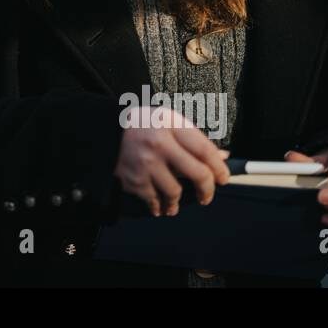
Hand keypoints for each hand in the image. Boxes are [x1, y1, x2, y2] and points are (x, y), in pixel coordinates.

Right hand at [114, 106, 230, 215]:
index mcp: (170, 125)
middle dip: (207, 189)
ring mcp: (145, 163)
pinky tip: (159, 206)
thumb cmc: (141, 124)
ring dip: (179, 202)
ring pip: (175, 192)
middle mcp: (159, 144)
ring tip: (176, 204)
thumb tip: (222, 157)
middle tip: (206, 195)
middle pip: (197, 173)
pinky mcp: (133, 179)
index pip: (205, 149)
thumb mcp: (168, 121)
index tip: (223, 178)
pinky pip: (153, 200)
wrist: (104, 128)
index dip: (219, 167)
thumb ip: (194, 139)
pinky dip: (158, 206)